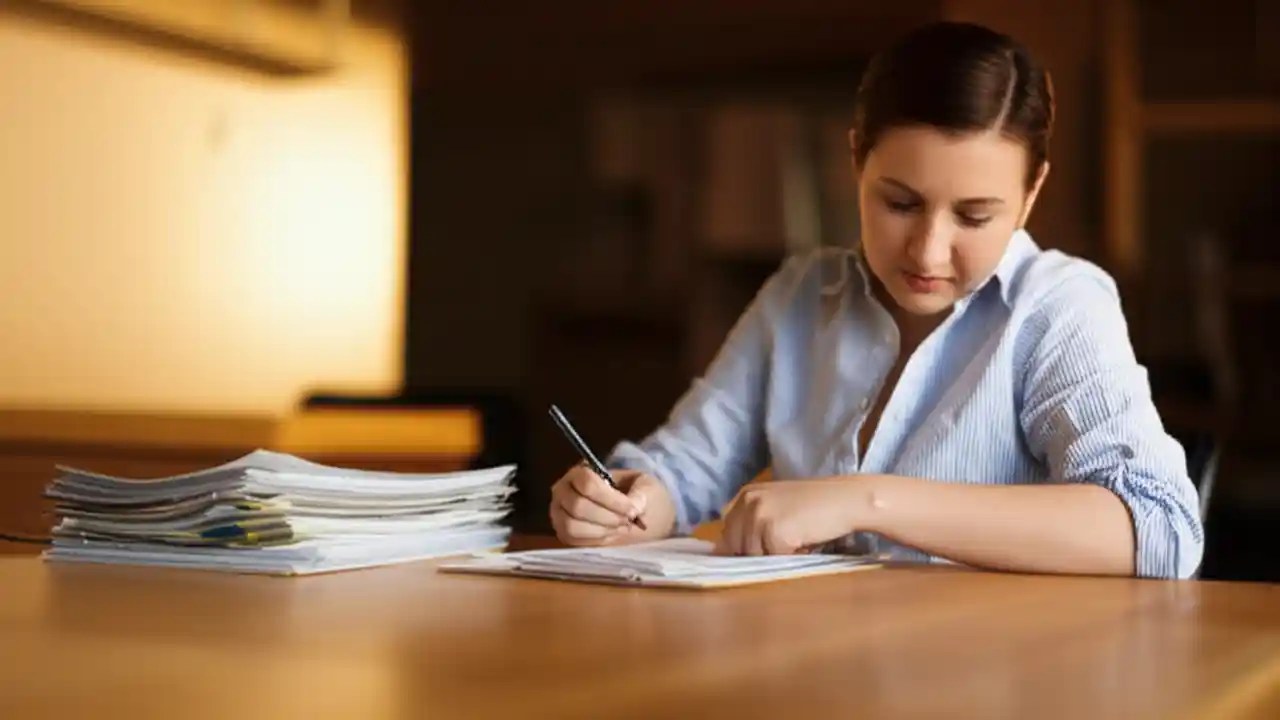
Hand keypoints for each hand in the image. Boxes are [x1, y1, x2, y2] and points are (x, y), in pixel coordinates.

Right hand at [549, 464, 674, 545]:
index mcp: (580, 473)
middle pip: (578, 507)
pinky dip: (596, 541)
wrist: (631, 511)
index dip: (611, 500)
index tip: (632, 510)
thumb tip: (634, 507)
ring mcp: (560, 514)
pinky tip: (612, 535)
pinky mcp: (564, 534)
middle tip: (627, 521)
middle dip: (607, 517)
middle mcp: (563, 492)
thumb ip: (640, 494)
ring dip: (601, 531)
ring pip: (572, 527)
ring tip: (620, 528)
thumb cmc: (635, 493)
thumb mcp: (645, 486)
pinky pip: (574, 542)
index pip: (587, 484)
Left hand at [716, 477, 865, 555]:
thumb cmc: (815, 507)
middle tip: (785, 543)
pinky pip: (772, 559)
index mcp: (745, 495)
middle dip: (757, 553)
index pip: (726, 532)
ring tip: (796, 541)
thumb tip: (727, 553)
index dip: (740, 547)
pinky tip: (803, 543)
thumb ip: (752, 523)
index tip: (757, 552)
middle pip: (735, 547)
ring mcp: (759, 516)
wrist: (845, 500)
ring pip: (753, 556)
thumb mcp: (776, 507)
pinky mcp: (773, 531)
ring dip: (774, 556)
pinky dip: (788, 558)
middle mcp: (747, 502)